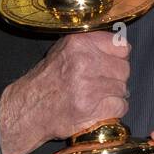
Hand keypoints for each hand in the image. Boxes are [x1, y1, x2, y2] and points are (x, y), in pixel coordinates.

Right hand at [0, 31, 130, 153]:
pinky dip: (113, 110)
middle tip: (99, 83)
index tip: (110, 63)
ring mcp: (90, 87)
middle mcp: (85, 62)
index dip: (118, 57)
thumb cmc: (47, 80)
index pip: (121, 46)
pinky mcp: (93, 109)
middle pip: (124, 69)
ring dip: (113, 94)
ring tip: (95, 96)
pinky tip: (98, 108)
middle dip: (115, 77)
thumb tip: (121, 46)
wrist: (29, 108)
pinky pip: (121, 106)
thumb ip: (91, 44)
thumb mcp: (63, 50)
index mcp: (79, 43)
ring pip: (123, 88)